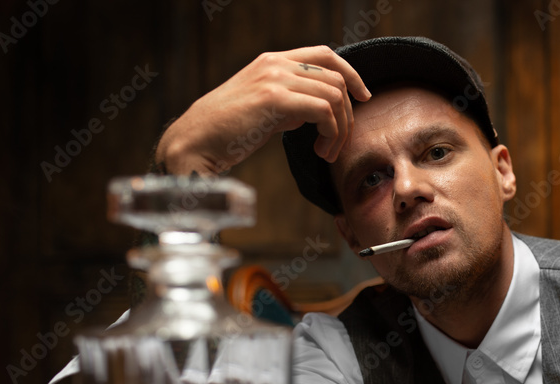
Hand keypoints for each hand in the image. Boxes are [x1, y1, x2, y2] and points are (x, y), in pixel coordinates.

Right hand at [156, 45, 370, 174]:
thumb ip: (290, 103)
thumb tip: (317, 111)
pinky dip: (331, 133)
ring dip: (340, 130)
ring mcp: (275, 79)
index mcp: (272, 62)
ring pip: (335, 95)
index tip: (364, 97)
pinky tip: (318, 150)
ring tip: (325, 152)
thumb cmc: (227, 132)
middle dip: (348, 114)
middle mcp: (275, 64)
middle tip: (336, 144)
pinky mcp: (274, 99)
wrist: (195, 141)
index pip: (325, 55)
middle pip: (336, 78)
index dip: (352, 73)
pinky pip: (324, 111)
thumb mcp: (263, 109)